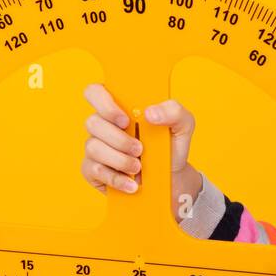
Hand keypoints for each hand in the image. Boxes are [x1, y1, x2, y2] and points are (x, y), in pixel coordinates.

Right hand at [80, 85, 203, 220]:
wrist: (170, 178)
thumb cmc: (171, 145)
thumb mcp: (183, 125)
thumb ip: (174, 111)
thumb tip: (150, 113)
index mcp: (119, 105)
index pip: (95, 92)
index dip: (104, 103)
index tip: (126, 120)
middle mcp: (103, 124)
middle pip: (93, 122)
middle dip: (119, 139)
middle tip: (140, 149)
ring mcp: (95, 146)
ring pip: (94, 148)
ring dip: (120, 160)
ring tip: (139, 167)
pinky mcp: (92, 169)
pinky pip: (94, 171)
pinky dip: (116, 179)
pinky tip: (132, 184)